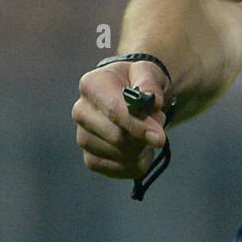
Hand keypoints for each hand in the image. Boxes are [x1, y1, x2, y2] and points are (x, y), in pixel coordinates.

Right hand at [73, 60, 169, 180]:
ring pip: (122, 155)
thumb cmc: (137, 81)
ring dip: (144, 147)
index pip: (113, 110)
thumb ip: (150, 83)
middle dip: (144, 136)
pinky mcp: (91, 159)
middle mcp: (82, 112)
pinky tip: (141, 146)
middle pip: (117, 137)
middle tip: (158, 125)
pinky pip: (122, 169)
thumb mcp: (147, 71)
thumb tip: (153, 103)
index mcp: (92, 85)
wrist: (130, 96)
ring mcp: (83, 138)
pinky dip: (139, 161)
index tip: (159, 137)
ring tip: (147, 130)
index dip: (137, 125)